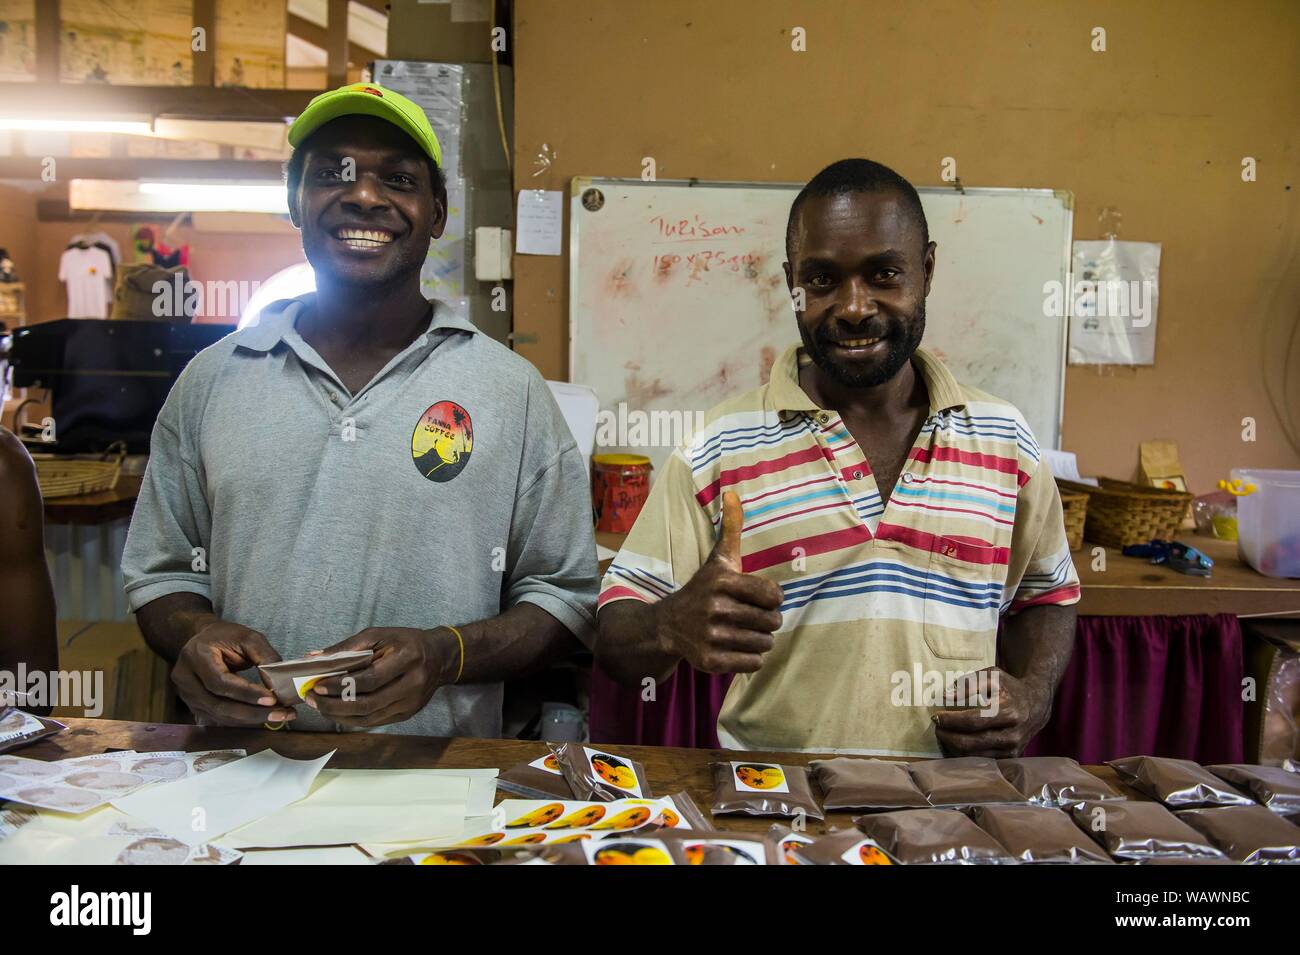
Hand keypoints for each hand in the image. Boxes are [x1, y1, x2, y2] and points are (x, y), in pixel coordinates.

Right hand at [172, 616, 290, 726]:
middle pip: (219, 705)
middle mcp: (185, 679)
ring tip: (279, 716)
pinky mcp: (194, 706)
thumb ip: (264, 657)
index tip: (272, 699)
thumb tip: (278, 684)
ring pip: (220, 716)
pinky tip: (262, 718)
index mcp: (196, 656)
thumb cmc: (225, 637)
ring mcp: (187, 696)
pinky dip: (242, 721)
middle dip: (253, 713)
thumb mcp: (248, 637)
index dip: (246, 693)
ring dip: (251, 720)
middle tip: (282, 714)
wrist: (203, 640)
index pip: (221, 682)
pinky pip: (219, 719)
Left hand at [306, 627, 458, 727]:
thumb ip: (348, 646)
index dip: (341, 685)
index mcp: (408, 658)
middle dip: (335, 704)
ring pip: (370, 718)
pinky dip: (353, 719)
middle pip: (368, 704)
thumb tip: (315, 658)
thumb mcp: (380, 634)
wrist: (440, 658)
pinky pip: (375, 722)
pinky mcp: (407, 714)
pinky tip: (338, 712)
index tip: (317, 684)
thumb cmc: (406, 642)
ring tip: (320, 706)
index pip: (370, 679)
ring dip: (340, 715)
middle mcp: (412, 684)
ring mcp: (411, 703)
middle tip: (313, 699)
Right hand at [653, 491, 783, 673]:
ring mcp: (710, 637)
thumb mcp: (717, 559)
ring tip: (745, 632)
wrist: (667, 624)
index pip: (773, 595)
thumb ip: (731, 528)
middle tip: (752, 617)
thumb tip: (733, 492)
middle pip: (772, 621)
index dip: (772, 597)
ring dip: (760, 640)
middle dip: (767, 621)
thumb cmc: (703, 589)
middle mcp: (714, 608)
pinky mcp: (709, 661)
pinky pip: (753, 664)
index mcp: (721, 581)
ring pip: (764, 644)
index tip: (759, 597)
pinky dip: (751, 659)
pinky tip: (736, 647)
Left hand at [932, 666, 1051, 756]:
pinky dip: (965, 753)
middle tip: (936, 727)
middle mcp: (1012, 734)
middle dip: (948, 736)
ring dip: (953, 746)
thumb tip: (946, 696)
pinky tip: (955, 743)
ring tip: (943, 734)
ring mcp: (1012, 749)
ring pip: (974, 754)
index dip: (951, 720)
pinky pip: (982, 760)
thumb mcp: (992, 676)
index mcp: (1008, 712)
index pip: (973, 720)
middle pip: (971, 742)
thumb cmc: (1009, 688)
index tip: (936, 716)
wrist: (1037, 704)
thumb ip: (969, 683)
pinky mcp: (1011, 757)